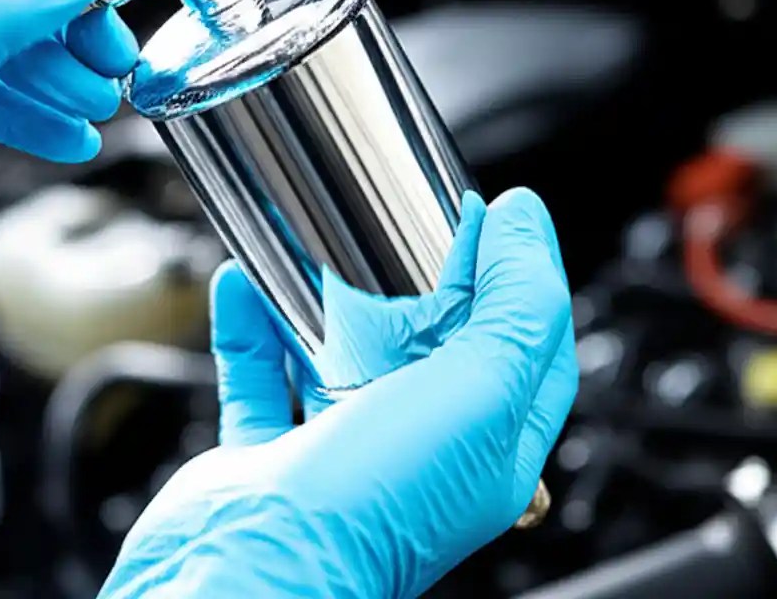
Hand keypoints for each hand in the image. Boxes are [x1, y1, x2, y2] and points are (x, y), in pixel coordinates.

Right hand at [99, 188, 578, 597]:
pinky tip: (246, 282)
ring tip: (321, 241)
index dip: (524, 279)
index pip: (530, 351)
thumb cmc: (372, 501)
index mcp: (488, 450)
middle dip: (423, 281)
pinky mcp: (268, 454)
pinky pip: (261, 376)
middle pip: (433, 347)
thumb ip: (519, 305)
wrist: (251, 560)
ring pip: (341, 358)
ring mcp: (339, 454)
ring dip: (329, 300)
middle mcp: (416, 454)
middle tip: (410, 221)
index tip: (501, 217)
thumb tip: (526, 223)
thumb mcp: (482, 389)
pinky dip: (253, 327)